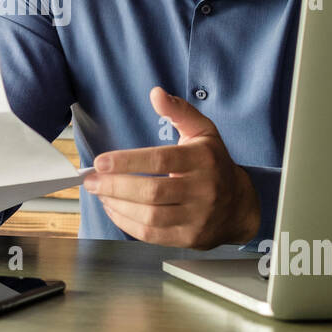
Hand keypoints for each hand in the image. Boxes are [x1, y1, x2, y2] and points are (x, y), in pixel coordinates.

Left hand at [82, 86, 259, 248]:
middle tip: (91, 180)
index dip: (127, 161)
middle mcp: (202, 190)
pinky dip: (127, 223)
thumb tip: (156, 93)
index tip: (100, 162)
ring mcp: (197, 217)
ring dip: (118, 206)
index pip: (160, 160)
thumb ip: (178, 111)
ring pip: (150, 217)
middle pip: (152, 192)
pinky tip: (114, 209)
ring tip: (100, 193)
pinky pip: (151, 235)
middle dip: (115, 186)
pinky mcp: (189, 237)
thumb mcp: (203, 132)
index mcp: (202, 160)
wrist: (240, 205)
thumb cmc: (214, 164)